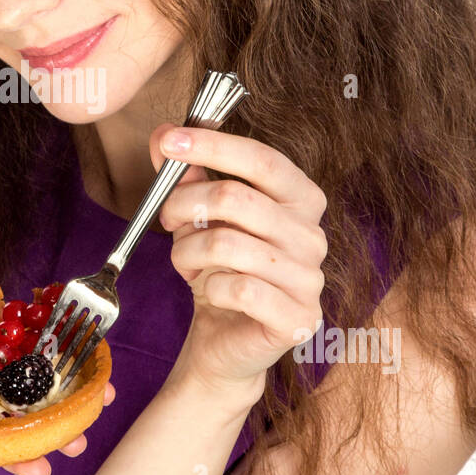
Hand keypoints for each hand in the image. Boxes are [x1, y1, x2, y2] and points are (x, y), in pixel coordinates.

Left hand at [149, 123, 327, 397]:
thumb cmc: (219, 270)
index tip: (168, 141)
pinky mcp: (297, 319)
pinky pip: (238, 288)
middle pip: (236, 198)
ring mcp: (310, 279)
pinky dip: (209, 287)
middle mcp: (313, 236)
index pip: (263, 160)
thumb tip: (162, 135)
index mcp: (301, 201)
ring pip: (227, 244)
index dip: (214, 145)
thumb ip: (188, 176)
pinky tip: (209, 292)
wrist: (225, 339)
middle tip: (165, 219)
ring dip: (187, 252)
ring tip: (185, 262)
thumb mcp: (201, 218)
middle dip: (184, 205)